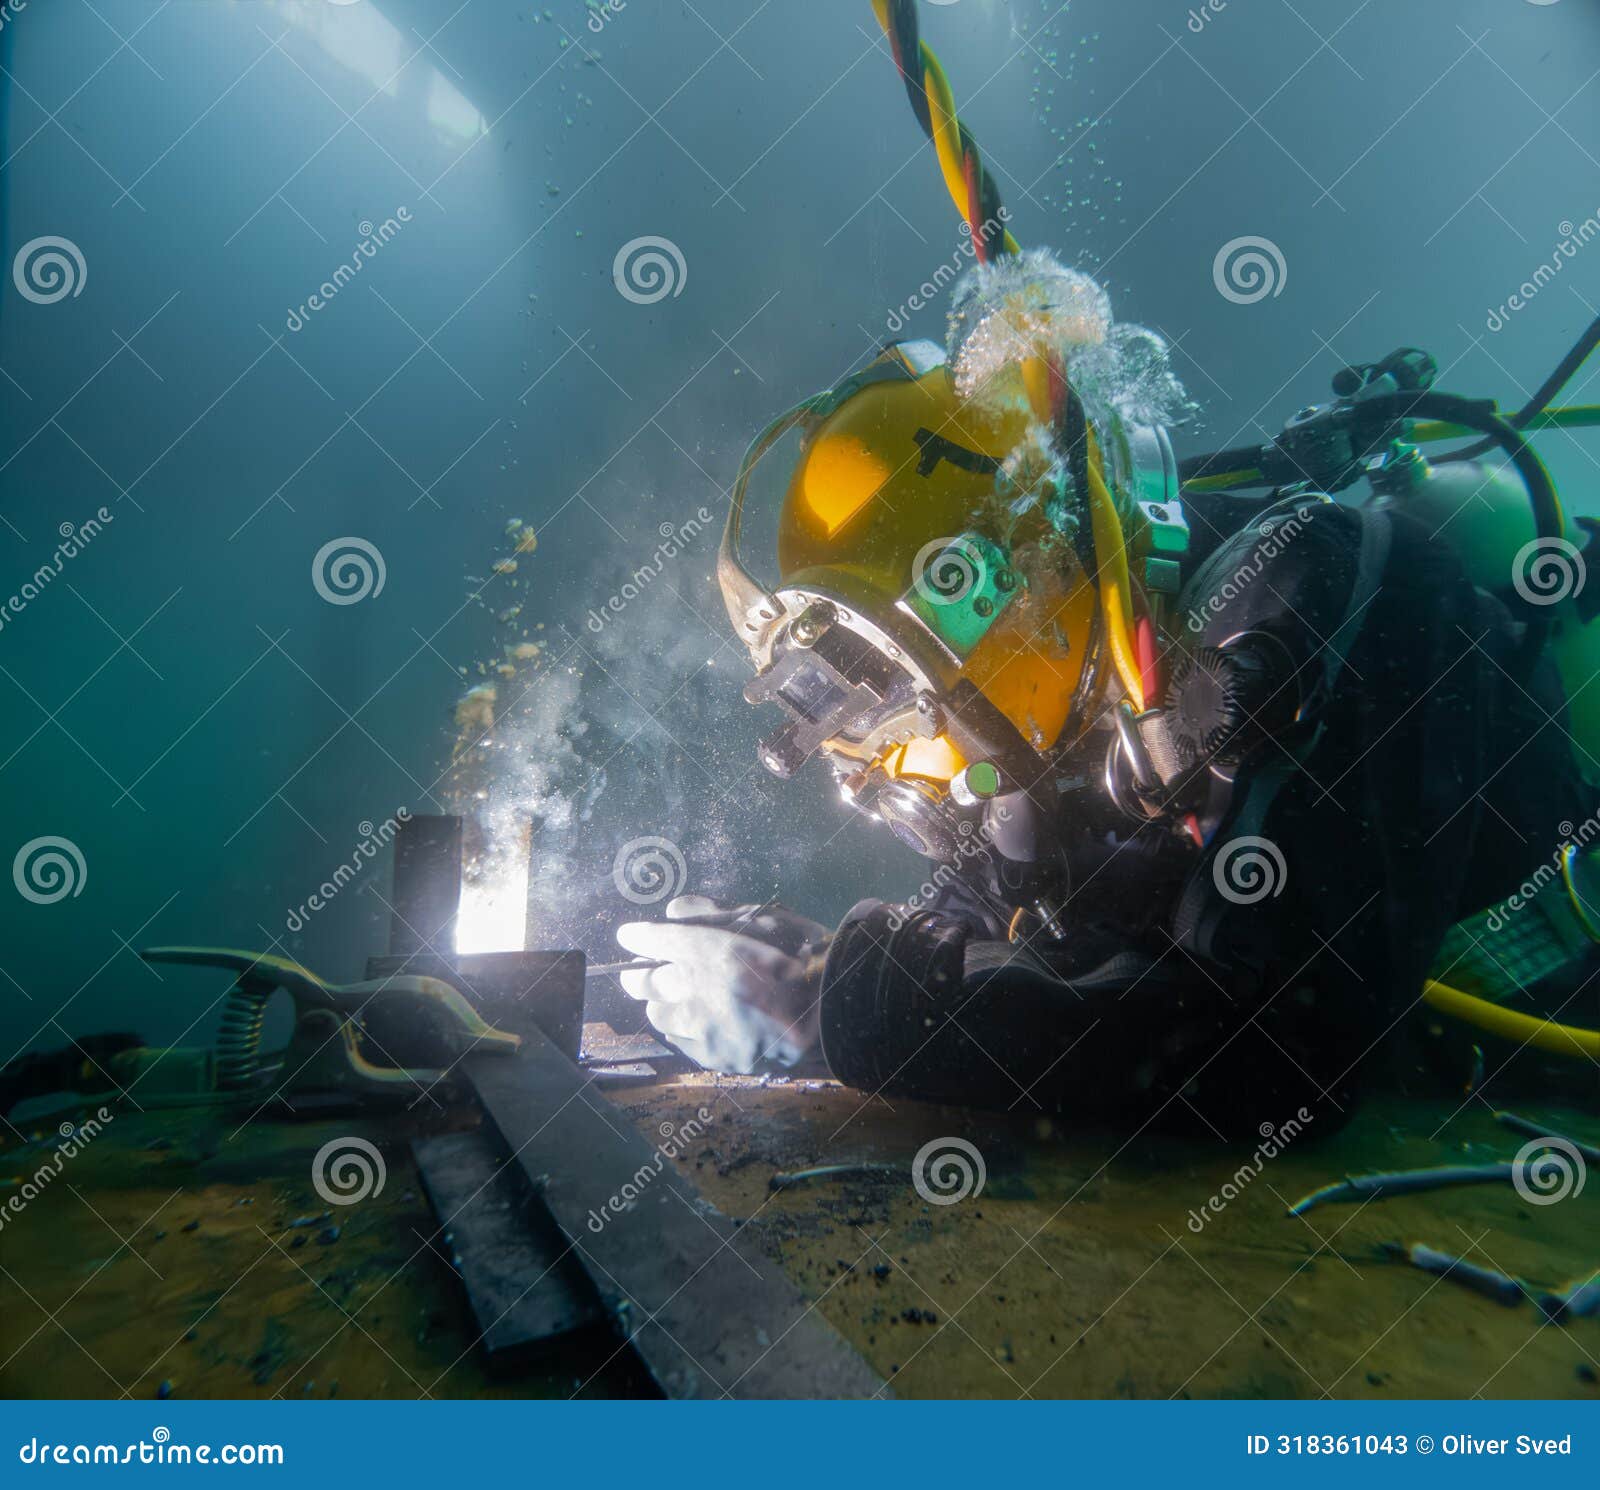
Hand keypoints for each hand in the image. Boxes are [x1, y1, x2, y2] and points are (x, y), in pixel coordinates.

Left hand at [615, 896, 829, 1074]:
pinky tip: (700, 1018)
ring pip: (657, 1013)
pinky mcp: (713, 1056)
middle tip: (644, 966)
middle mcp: (697, 992)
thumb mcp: (762, 916)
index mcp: (707, 952)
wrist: (836, 1011)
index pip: (651, 941)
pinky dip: (682, 1026)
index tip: (630, 936)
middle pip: (641, 981)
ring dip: (662, 1000)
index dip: (636, 936)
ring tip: (679, 995)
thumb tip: (672, 912)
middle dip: (637, 971)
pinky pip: (679, 1039)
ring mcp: (703, 1029)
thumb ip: (710, 911)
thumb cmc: (802, 954)